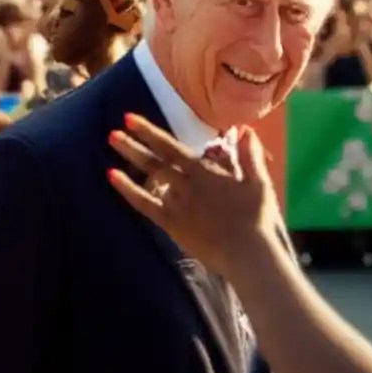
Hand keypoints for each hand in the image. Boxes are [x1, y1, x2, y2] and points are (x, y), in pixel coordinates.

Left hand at [107, 114, 278, 276]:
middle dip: (134, 143)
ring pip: (149, 178)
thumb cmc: (257, 217)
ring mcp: (176, 204)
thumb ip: (249, 155)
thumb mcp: (259, 182)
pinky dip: (128, 190)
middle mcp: (186, 184)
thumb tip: (246, 129)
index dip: (150, 133)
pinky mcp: (172, 224)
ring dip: (131, 160)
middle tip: (113, 132)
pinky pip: (145, 204)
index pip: (172, 148)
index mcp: (206, 172)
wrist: (248, 252)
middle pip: (155, 160)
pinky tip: (112, 177)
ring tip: (114, 145)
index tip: (130, 119)